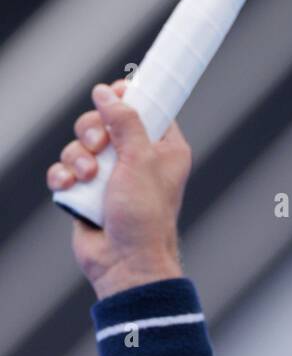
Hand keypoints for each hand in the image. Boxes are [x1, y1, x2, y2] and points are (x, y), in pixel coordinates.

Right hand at [46, 79, 189, 299]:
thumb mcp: (140, 159)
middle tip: (98, 146)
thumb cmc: (145, 215)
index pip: (146, 107)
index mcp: (162, 146)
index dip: (128, 97)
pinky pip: (66, 169)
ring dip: (78, 156)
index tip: (114, 94)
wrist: (125, 263)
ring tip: (86, 176)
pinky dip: (64, 174)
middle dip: (94, 130)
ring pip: (81, 144)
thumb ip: (125, 122)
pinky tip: (69, 184)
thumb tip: (106, 92)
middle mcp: (136, 157)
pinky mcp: (86, 191)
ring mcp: (109, 175)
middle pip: (105, 121)